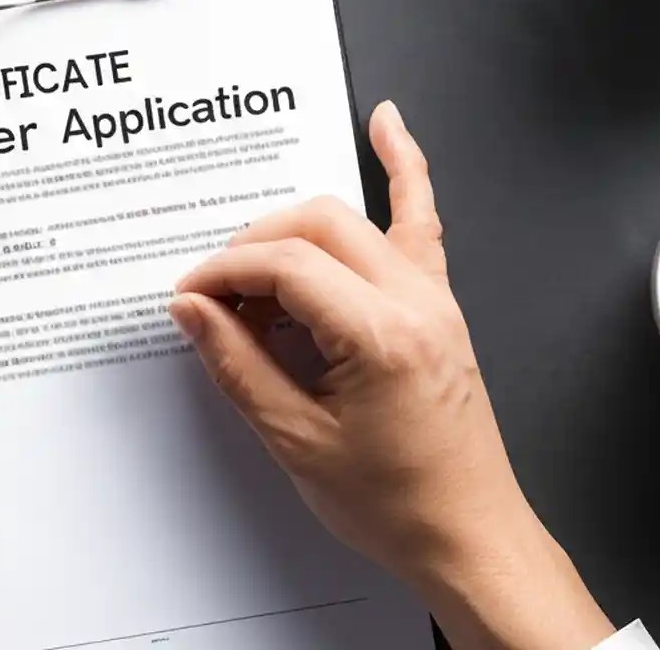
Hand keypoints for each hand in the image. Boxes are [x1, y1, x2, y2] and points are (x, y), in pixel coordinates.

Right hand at [171, 101, 615, 648]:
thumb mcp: (297, 442)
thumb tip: (193, 310)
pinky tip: (388, 125)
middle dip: (252, 247)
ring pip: (353, 218)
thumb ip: (239, 365)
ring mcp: (434, 297)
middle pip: (316, 226)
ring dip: (295, 232)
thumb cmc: (396, 504)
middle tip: (215, 293)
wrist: (468, 534)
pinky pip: (421, 219)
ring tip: (254, 274)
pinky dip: (404, 168)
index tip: (191, 295)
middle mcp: (416, 301)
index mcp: (382, 335)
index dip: (225, 272)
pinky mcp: (439, 305)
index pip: (287, 266)